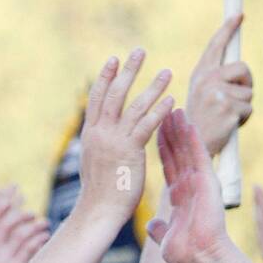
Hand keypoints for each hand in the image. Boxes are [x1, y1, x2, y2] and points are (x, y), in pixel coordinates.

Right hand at [76, 50, 173, 225]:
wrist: (97, 211)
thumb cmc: (99, 194)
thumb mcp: (95, 163)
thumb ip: (99, 146)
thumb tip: (99, 139)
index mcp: (91, 134)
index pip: (98, 99)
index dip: (105, 77)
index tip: (113, 60)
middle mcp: (100, 132)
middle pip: (113, 93)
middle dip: (127, 70)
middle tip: (139, 51)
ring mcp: (114, 140)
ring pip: (134, 105)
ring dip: (152, 85)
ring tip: (167, 71)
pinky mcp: (130, 150)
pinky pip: (147, 125)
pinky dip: (159, 110)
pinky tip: (171, 98)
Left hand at [147, 108, 229, 262]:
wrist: (202, 257)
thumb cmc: (186, 254)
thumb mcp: (165, 239)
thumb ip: (159, 229)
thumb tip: (150, 226)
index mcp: (180, 196)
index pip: (169, 166)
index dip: (162, 148)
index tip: (153, 131)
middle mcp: (190, 185)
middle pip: (178, 152)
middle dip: (170, 132)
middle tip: (163, 111)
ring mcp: (200, 182)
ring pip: (188, 150)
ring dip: (181, 129)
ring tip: (174, 109)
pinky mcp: (208, 181)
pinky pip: (199, 155)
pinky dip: (193, 138)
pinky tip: (187, 121)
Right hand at [186, 15, 252, 157]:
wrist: (191, 145)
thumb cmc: (201, 121)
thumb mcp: (204, 95)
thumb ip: (217, 79)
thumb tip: (242, 69)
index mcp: (200, 74)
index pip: (216, 45)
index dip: (228, 28)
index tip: (240, 15)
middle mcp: (207, 79)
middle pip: (243, 68)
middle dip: (247, 82)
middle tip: (238, 97)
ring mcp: (217, 92)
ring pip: (248, 92)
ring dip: (243, 106)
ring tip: (226, 116)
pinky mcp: (227, 107)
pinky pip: (249, 108)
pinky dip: (244, 119)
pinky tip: (228, 125)